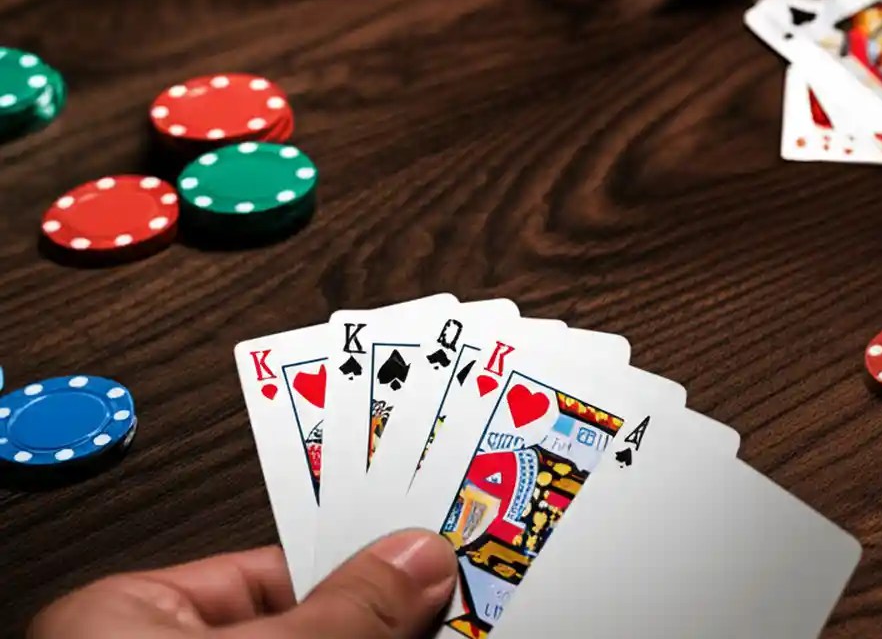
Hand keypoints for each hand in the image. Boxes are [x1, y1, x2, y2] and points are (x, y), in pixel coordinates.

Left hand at [29, 530, 457, 638]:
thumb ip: (336, 614)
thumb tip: (414, 561)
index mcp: (125, 621)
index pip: (268, 565)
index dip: (358, 553)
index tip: (426, 542)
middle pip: (303, 616)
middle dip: (386, 603)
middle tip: (462, 583)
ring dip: (396, 634)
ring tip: (464, 618)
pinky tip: (432, 638)